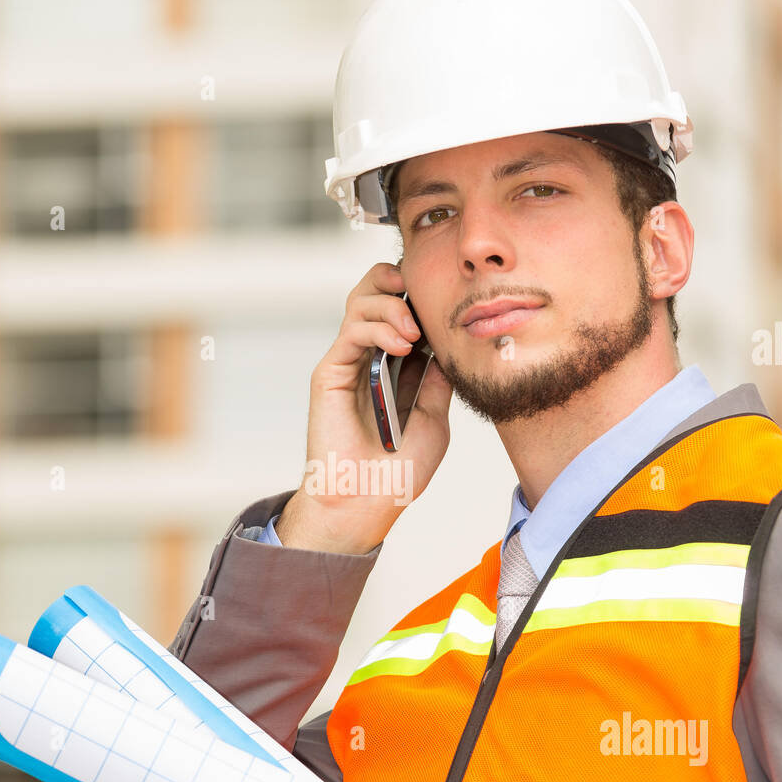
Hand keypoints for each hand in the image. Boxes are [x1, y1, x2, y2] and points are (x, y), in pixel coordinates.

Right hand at [277, 262, 452, 553]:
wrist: (369, 500)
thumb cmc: (400, 469)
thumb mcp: (435, 417)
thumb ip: (439, 379)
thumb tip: (451, 343)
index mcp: (395, 366)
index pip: (403, 310)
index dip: (420, 296)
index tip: (448, 302)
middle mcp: (370, 357)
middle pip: (375, 292)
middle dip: (398, 281)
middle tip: (422, 294)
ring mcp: (349, 362)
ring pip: (360, 301)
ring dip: (391, 306)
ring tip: (414, 332)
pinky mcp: (330, 371)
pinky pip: (351, 331)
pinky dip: (378, 327)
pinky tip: (403, 345)